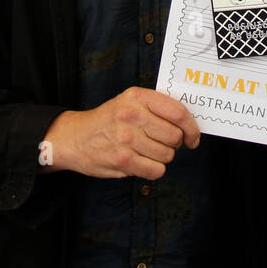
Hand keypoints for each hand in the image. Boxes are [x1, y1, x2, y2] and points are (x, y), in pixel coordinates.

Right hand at [41, 87, 200, 179]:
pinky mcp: (122, 160)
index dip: (191, 128)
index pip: (178, 112)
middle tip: (163, 143)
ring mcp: (126, 138)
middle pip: (174, 136)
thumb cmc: (108, 119)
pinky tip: (142, 162)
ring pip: (167, 155)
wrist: (74, 137)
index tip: (193, 137)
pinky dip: (154, 169)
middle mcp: (132, 115)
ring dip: (162, 157)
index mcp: (137, 97)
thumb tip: (189, 124)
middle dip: (175, 144)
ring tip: (147, 151)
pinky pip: (156, 170)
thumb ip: (157, 107)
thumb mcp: (130, 101)